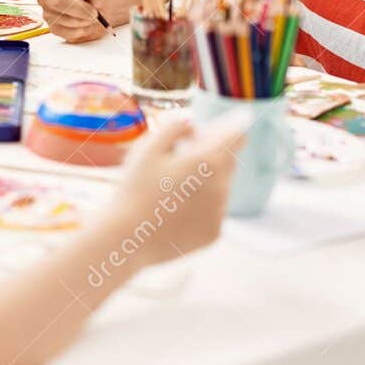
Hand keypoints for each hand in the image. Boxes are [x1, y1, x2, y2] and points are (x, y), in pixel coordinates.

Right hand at [39, 0, 109, 42]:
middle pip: (59, 2)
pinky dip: (82, 29)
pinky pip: (67, 32)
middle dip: (80, 8)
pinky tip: (86, 24)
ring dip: (83, 19)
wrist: (97, 5)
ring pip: (64, 19)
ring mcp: (48, 14)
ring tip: (92, 16)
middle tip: (94, 11)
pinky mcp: (55, 29)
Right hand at [108, 116, 245, 261]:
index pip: (238, 136)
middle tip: (181, 162)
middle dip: (210, 158)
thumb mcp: (148, 147)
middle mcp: (223, 186)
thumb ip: (175, 127)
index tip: (216, 130)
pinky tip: (173, 213)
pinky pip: (212, 214)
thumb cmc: (134, 188)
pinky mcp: (214, 234)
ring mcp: (220, 212)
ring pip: (220, 190)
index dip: (227, 130)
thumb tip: (193, 125)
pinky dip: (198, 210)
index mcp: (209, 160)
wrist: (127, 238)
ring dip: (204, 186)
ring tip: (172, 191)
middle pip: (227, 163)